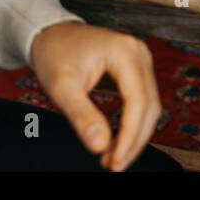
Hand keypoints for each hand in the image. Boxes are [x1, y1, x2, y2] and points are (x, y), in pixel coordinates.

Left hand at [30, 21, 161, 170]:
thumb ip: (81, 116)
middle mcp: (139, 53)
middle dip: (133, 141)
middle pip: (149, 107)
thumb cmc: (54, 54)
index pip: (138, 102)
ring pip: (149, 107)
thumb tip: (100, 146)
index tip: (113, 160)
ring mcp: (140, 60)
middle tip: (113, 166)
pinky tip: (115, 142)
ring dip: (134, 136)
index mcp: (125, 52)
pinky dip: (131, 125)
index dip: (129, 136)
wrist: (50, 33)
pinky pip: (141, 102)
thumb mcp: (62, 86)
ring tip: (112, 158)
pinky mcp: (135, 69)